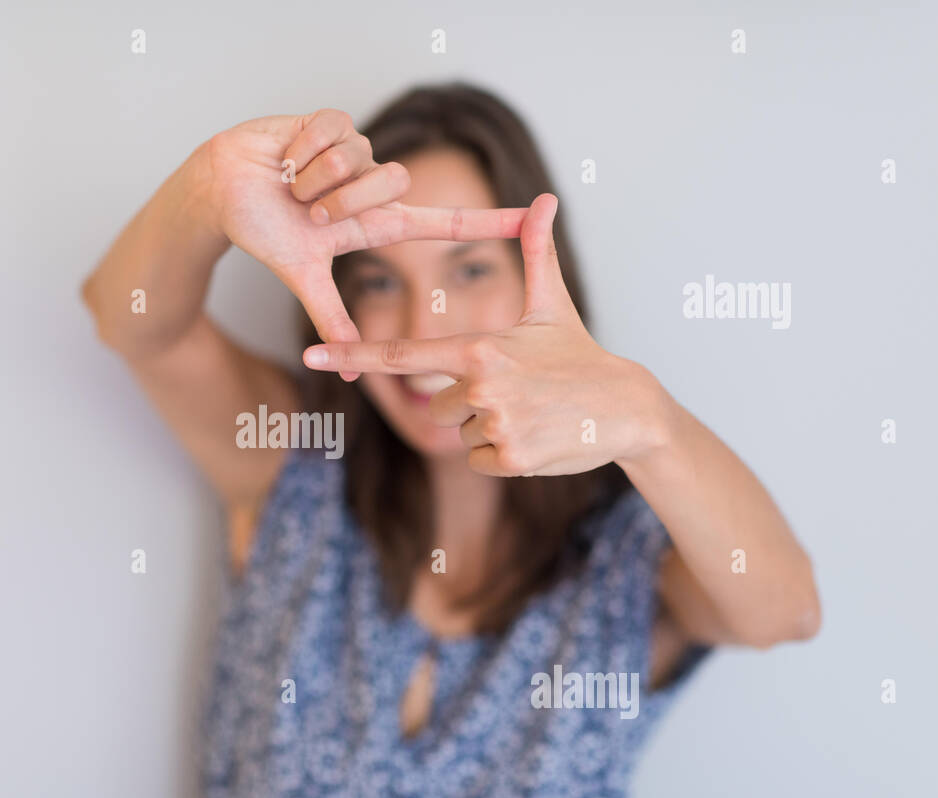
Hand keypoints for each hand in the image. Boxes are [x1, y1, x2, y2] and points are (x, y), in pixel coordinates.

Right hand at [197, 109, 527, 377]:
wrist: (220, 190)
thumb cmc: (260, 229)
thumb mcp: (302, 275)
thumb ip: (332, 319)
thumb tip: (353, 375)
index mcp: (375, 223)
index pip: (444, 223)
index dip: (489, 221)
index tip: (537, 214)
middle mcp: (373, 187)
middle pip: (394, 186)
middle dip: (342, 202)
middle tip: (309, 209)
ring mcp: (355, 153)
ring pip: (361, 159)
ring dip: (317, 178)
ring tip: (292, 183)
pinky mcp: (333, 120)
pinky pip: (334, 131)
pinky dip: (301, 150)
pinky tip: (286, 155)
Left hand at [301, 194, 668, 474]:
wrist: (628, 410)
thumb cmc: (581, 356)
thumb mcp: (555, 305)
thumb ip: (536, 254)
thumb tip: (543, 199)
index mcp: (480, 348)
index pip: (402, 354)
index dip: (352, 355)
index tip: (310, 355)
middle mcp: (481, 386)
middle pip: (439, 403)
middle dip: (470, 403)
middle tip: (516, 394)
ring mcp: (495, 423)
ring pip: (459, 434)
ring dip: (487, 429)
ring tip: (529, 413)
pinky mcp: (509, 459)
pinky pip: (477, 459)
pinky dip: (500, 455)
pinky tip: (534, 438)